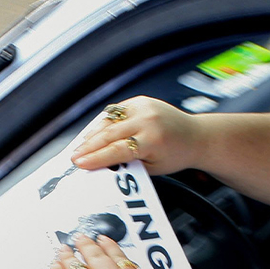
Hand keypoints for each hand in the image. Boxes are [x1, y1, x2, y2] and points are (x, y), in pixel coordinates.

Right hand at [70, 96, 203, 174]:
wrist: (195, 136)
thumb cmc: (177, 154)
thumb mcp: (152, 168)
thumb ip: (128, 165)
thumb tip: (102, 166)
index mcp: (153, 139)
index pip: (117, 150)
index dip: (96, 158)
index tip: (80, 164)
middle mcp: (147, 119)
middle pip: (109, 134)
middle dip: (88, 147)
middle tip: (74, 157)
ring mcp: (144, 107)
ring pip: (108, 120)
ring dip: (92, 134)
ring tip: (81, 147)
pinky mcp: (140, 100)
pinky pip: (114, 111)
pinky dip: (102, 122)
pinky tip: (93, 132)